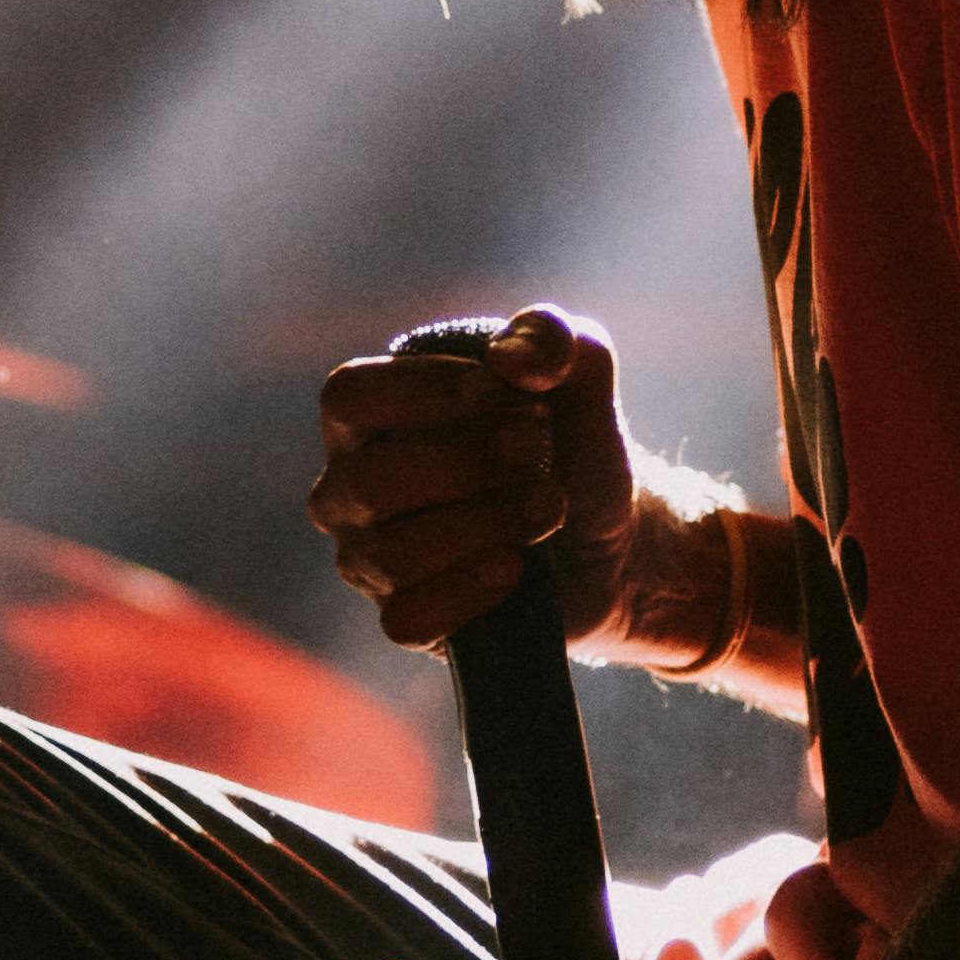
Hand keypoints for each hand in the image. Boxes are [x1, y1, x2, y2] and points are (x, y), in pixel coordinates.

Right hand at [311, 309, 634, 651]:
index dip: (421, 393)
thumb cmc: (570, 444)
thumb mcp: (577, 376)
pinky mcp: (404, 619)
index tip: (498, 391)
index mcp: (368, 416)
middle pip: (374, 480)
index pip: (348, 396)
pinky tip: (515, 568)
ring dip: (487, 524)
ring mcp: (370, 558)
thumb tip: (510, 357)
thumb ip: (551, 339)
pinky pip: (406, 620)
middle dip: (468, 463)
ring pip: (394, 554)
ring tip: (547, 504)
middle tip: (537, 448)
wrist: (611, 536)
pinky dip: (469, 592)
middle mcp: (351, 486)